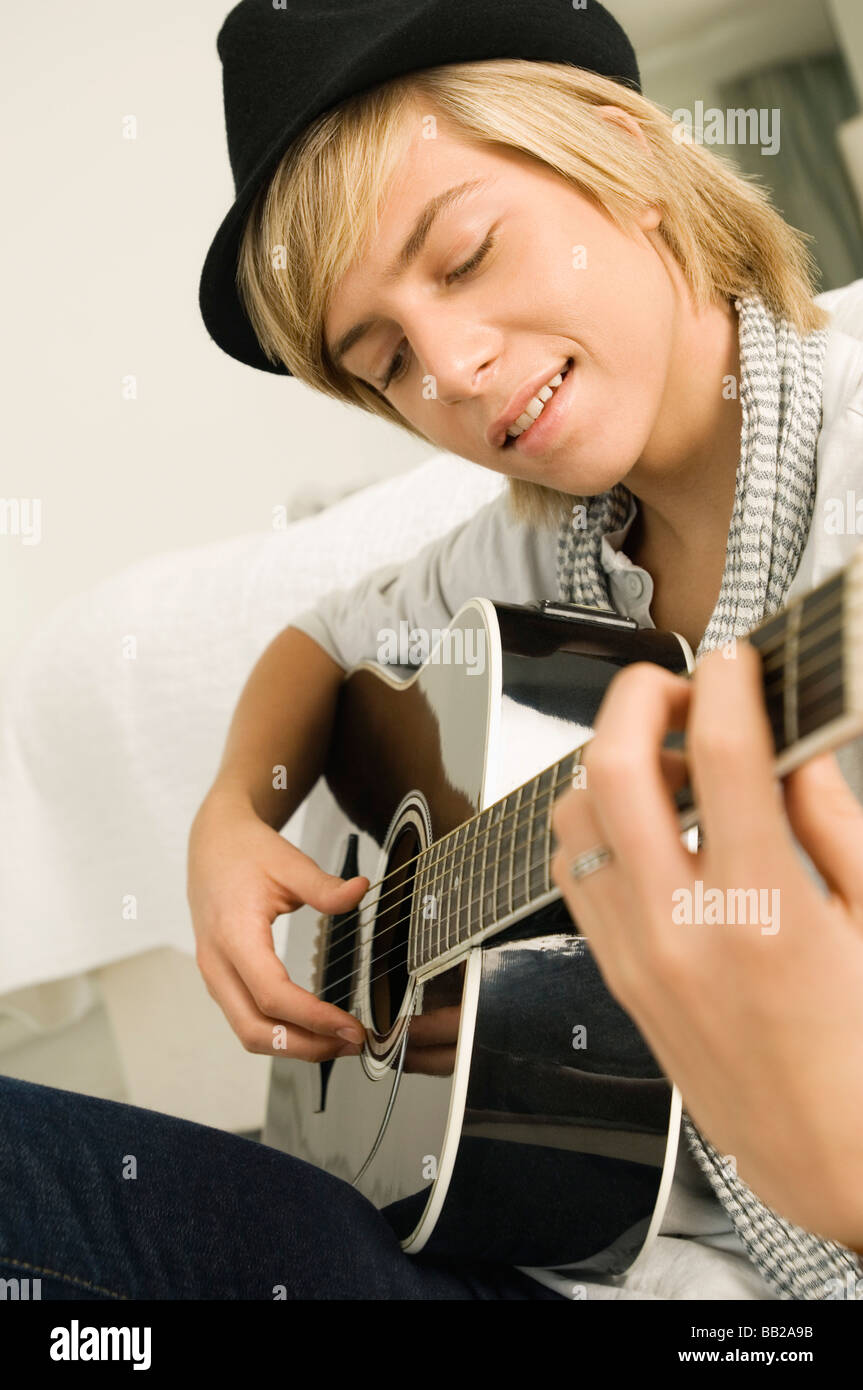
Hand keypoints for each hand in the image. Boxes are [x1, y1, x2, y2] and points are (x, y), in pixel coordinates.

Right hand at [187, 787, 368, 1060]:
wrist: (212, 842)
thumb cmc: (247, 851)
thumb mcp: (289, 862)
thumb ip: (324, 885)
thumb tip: (360, 890)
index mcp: (233, 934)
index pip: (272, 994)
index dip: (313, 1018)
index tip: (351, 1026)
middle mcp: (216, 962)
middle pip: (255, 1029)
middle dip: (305, 1046)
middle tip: (352, 1042)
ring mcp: (214, 973)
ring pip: (248, 1031)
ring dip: (293, 1045)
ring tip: (338, 1041)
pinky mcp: (220, 977)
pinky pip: (245, 1018)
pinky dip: (279, 1033)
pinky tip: (312, 1028)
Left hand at [550, 643, 862, 1252]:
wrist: (827, 1160)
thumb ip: (831, 823)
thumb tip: (794, 748)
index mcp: (763, 912)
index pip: (722, 752)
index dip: (728, 680)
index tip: (739, 660)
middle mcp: (680, 929)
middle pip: (612, 765)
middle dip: (639, 695)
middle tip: (683, 687)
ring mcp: (635, 956)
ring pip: (572, 814)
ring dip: (609, 761)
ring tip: (667, 758)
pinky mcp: (616, 977)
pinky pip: (572, 871)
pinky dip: (596, 824)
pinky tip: (646, 824)